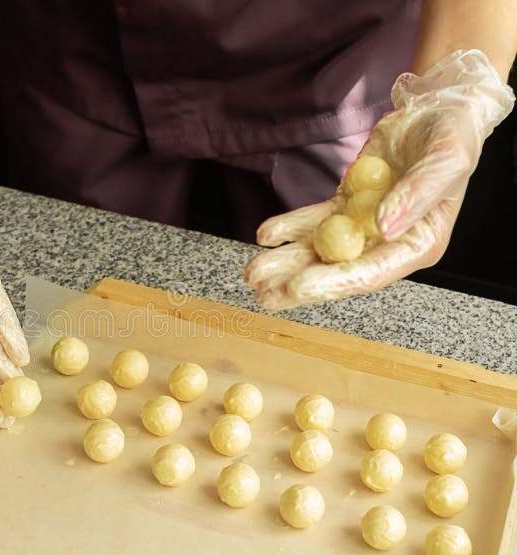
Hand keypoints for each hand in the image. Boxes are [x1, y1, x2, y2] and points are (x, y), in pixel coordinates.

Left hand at [245, 50, 514, 309]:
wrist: (437, 108)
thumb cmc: (454, 135)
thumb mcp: (447, 160)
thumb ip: (417, 194)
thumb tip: (384, 227)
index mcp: (419, 242)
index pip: (372, 272)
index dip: (334, 282)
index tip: (299, 287)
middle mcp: (388, 242)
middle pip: (338, 269)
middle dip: (298, 282)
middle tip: (263, 294)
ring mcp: (364, 226)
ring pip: (319, 249)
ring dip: (286, 261)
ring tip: (251, 274)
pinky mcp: (346, 207)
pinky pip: (313, 222)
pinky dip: (290, 227)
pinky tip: (266, 235)